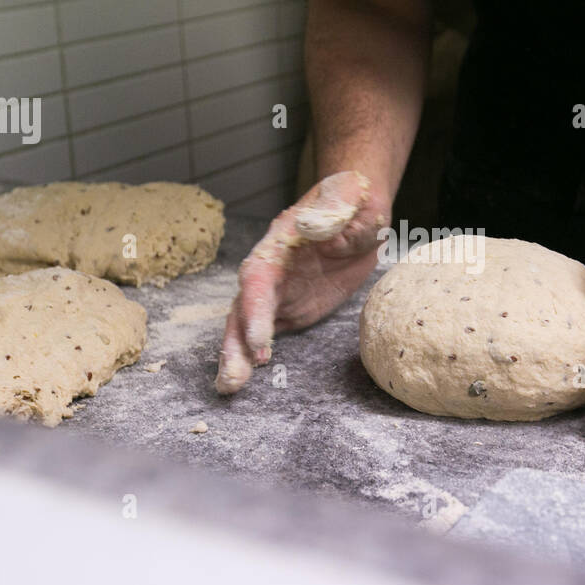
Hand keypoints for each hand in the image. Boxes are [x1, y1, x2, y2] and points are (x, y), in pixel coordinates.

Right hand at [216, 170, 387, 393]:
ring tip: (228, 387)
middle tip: (231, 378)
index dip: (255, 309)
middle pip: (243, 307)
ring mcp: (278, 292)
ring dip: (236, 355)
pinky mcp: (289, 308)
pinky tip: (240, 382)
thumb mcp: (353, 197)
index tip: (259, 340)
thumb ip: (337, 212)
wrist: (356, 210)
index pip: (260, 277)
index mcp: (282, 242)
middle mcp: (271, 270)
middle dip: (235, 342)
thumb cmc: (353, 200)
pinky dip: (251, 356)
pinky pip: (266, 334)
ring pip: (247, 325)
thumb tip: (321, 230)